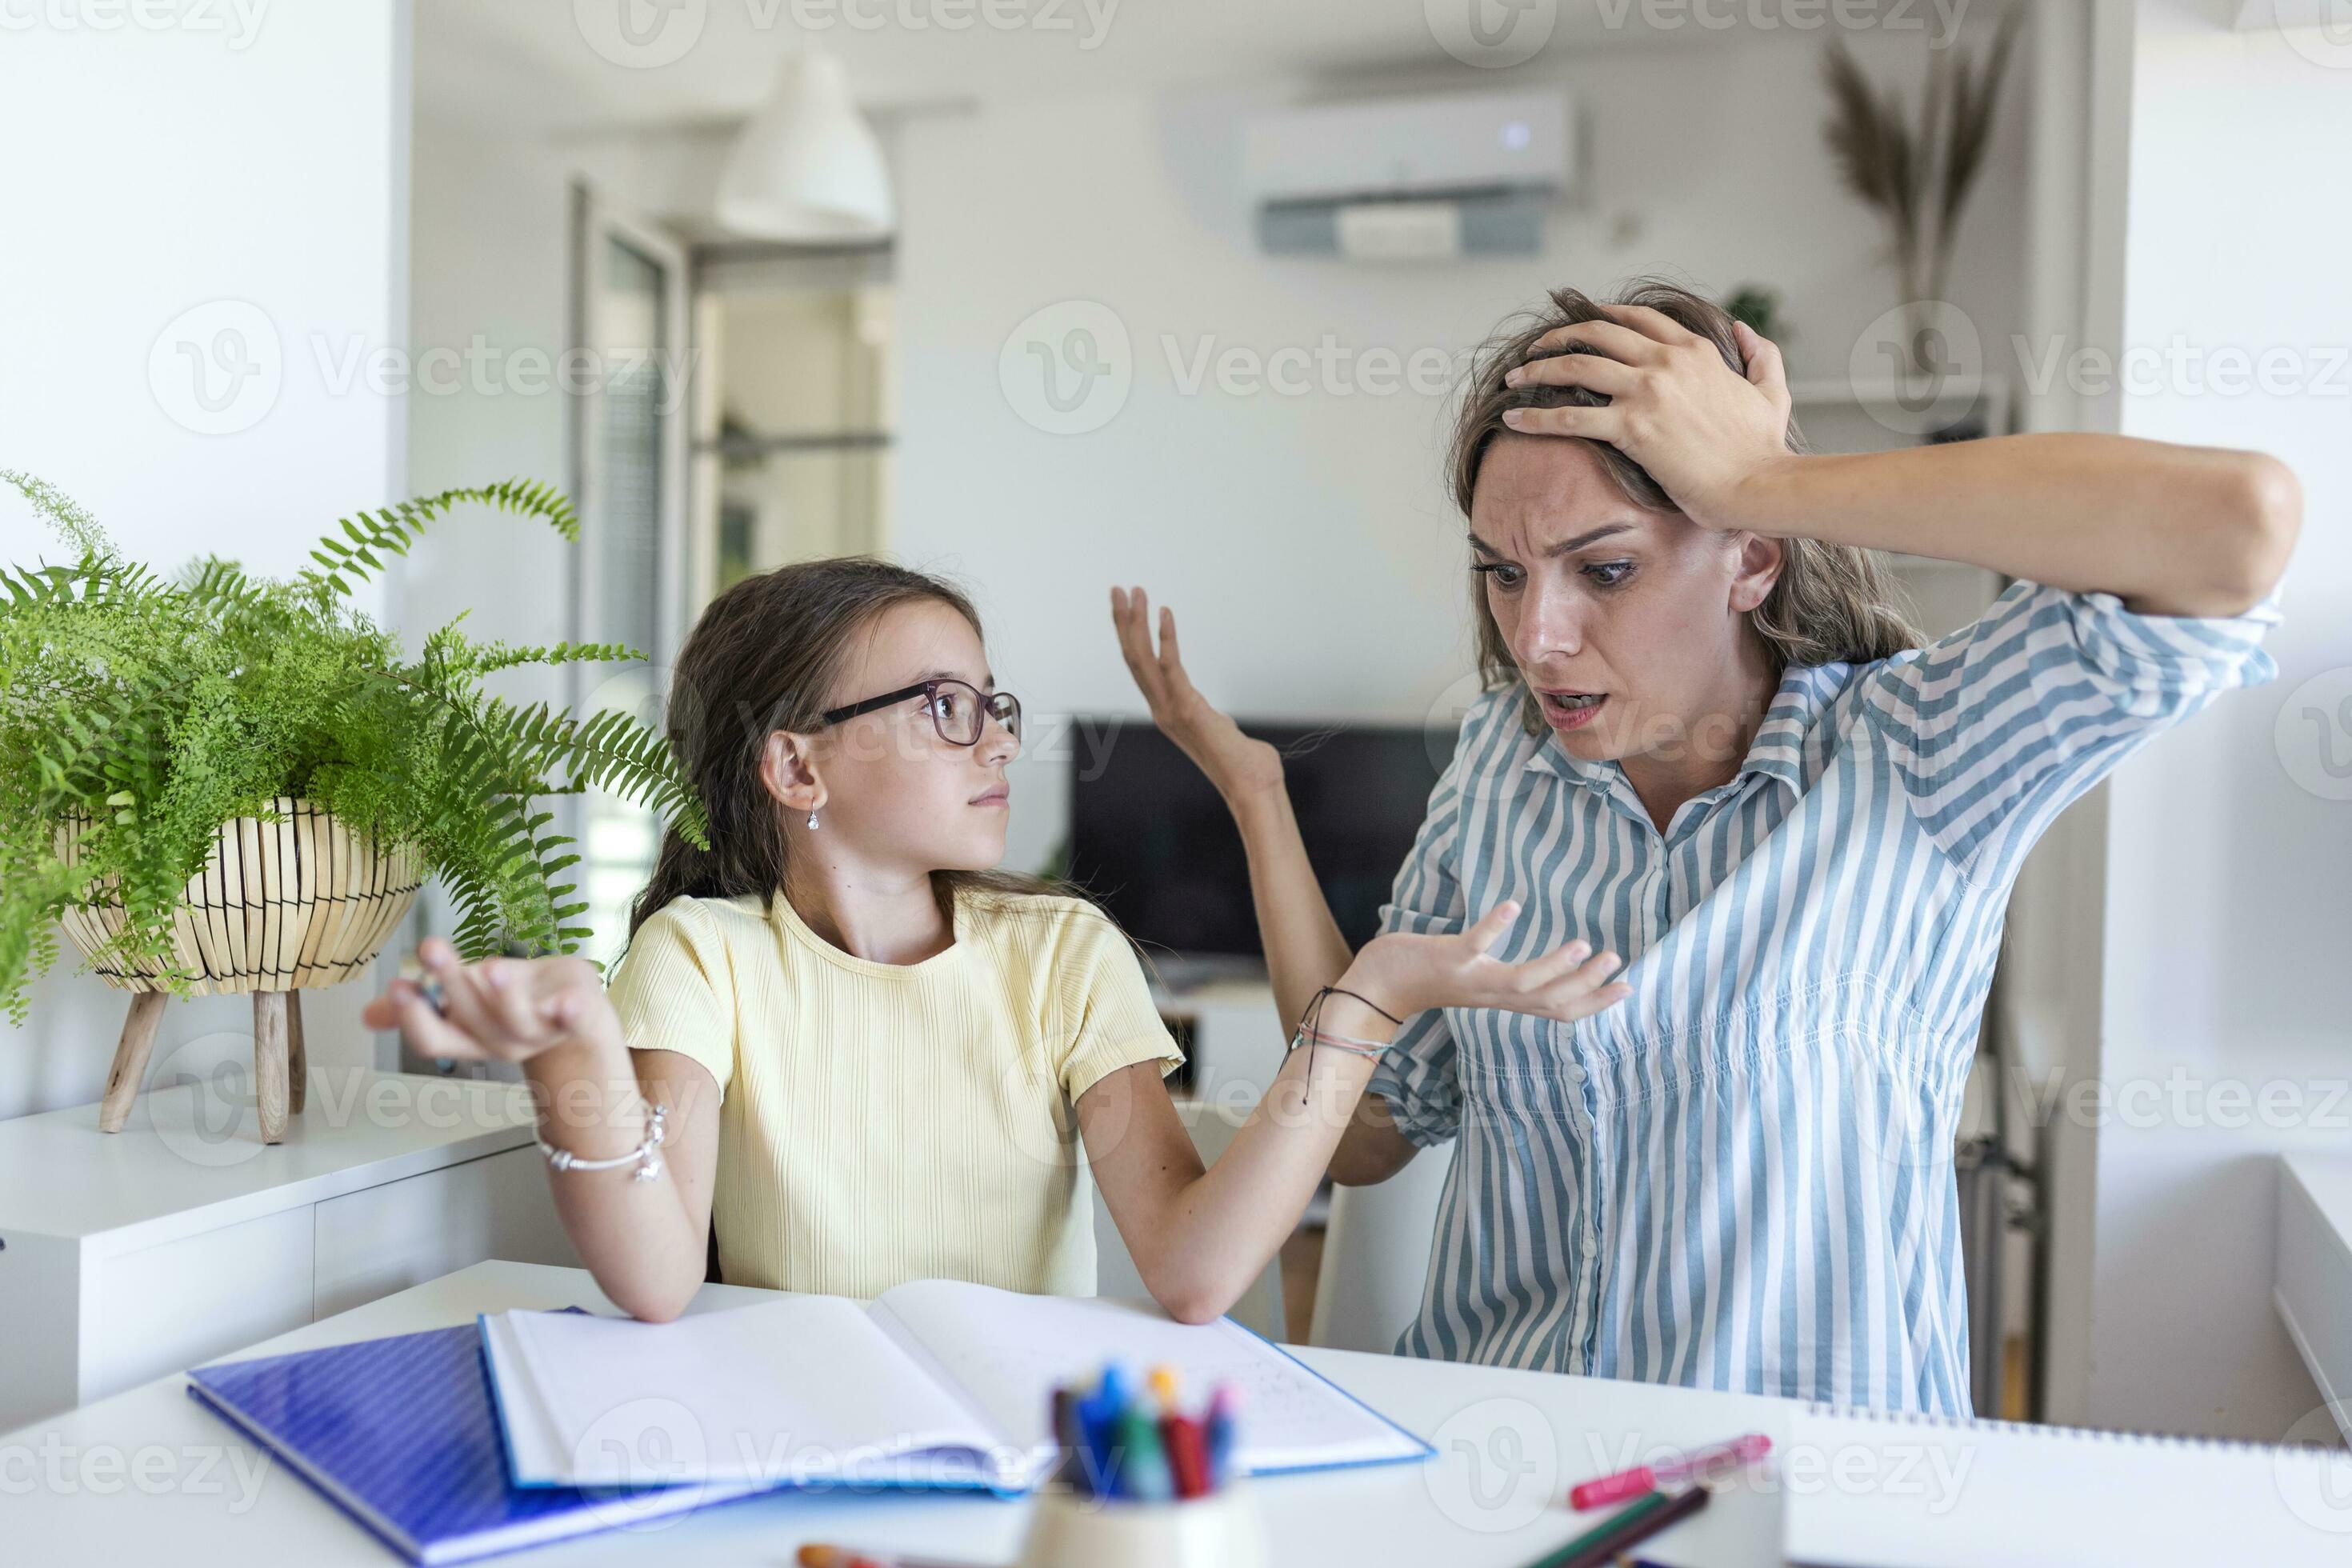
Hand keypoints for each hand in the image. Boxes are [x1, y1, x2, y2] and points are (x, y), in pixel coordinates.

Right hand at [363, 936, 613, 1066]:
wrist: (576, 1016)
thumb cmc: (514, 1003)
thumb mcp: (465, 1001)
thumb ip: (423, 1006)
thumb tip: (366, 1016)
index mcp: (468, 1038)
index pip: (433, 1037)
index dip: (414, 1016)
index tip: (398, 984)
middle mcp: (500, 1042)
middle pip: (471, 1019)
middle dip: (452, 984)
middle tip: (431, 947)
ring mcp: (539, 1032)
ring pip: (516, 1020)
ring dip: (504, 996)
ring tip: (492, 968)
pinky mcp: (573, 1017)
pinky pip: (573, 1020)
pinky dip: (570, 1012)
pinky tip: (567, 1000)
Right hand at [1110, 586, 1284, 803]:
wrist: (1251, 786)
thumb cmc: (1244, 763)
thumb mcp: (1218, 732)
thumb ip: (1211, 721)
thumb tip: (1219, 722)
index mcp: (1166, 712)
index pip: (1140, 667)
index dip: (1131, 636)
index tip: (1129, 606)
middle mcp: (1162, 709)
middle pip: (1132, 657)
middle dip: (1123, 621)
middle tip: (1118, 588)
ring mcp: (1171, 710)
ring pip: (1141, 659)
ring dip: (1136, 622)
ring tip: (1135, 591)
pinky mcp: (1188, 709)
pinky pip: (1171, 666)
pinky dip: (1166, 637)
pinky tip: (1165, 613)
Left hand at [1347, 901, 1630, 1024]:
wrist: (1379, 986)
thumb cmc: (1431, 976)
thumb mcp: (1480, 979)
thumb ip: (1511, 978)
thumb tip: (1542, 973)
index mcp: (1504, 999)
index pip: (1559, 1009)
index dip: (1595, 1002)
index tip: (1629, 987)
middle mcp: (1493, 995)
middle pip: (1549, 1001)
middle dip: (1586, 986)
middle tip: (1617, 960)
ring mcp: (1471, 979)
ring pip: (1521, 983)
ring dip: (1554, 966)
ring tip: (1584, 943)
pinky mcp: (1448, 959)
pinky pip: (1475, 945)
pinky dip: (1494, 927)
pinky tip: (1515, 905)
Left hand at [1499, 306, 1794, 530]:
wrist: (1758, 484)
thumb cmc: (1763, 447)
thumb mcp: (1771, 390)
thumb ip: (1760, 354)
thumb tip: (1742, 328)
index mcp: (1695, 351)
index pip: (1638, 319)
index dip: (1603, 317)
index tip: (1580, 322)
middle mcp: (1666, 362)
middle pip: (1597, 335)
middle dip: (1558, 338)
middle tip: (1534, 350)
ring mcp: (1647, 392)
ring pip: (1577, 367)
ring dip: (1538, 369)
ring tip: (1514, 377)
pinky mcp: (1632, 428)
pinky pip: (1570, 417)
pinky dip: (1536, 416)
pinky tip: (1513, 419)